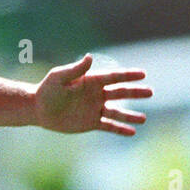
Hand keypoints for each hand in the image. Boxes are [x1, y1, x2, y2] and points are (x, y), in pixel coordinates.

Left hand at [34, 54, 151, 136]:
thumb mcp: (59, 77)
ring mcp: (95, 109)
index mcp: (91, 81)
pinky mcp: (91, 123)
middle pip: (120, 93)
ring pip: (117, 112)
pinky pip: (109, 126)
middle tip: (150, 92)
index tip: (143, 74)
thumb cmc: (47, 90)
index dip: (128, 76)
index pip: (113, 77)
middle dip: (135, 92)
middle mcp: (96, 94)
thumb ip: (75, 69)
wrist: (38, 109)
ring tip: (144, 119)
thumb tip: (90, 57)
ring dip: (130, 115)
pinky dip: (120, 129)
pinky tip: (132, 132)